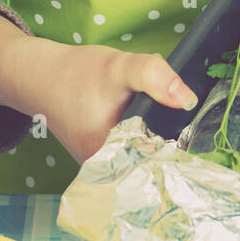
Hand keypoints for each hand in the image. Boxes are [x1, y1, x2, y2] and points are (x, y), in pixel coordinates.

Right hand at [28, 39, 198, 165]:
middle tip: (179, 122)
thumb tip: (187, 99)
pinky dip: (141, 139)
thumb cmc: (76, 73)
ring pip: (142, 161)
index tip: (199, 139)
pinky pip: (131, 155)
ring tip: (164, 120)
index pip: (158, 168)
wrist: (40, 76)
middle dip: (169, 144)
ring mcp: (101, 168)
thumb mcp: (119, 67)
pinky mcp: (100, 158)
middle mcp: (104, 173)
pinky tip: (147, 124)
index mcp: (110, 160)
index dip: (181, 152)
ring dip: (156, 141)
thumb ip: (154, 77)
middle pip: (152, 166)